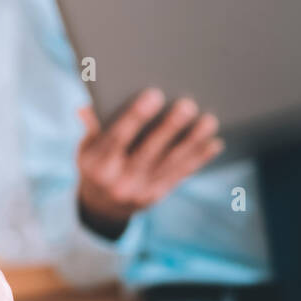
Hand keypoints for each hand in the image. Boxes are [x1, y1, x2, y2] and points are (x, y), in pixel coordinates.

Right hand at [76, 88, 222, 234]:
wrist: (101, 205)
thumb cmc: (96, 162)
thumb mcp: (86, 146)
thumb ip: (91, 126)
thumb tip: (87, 107)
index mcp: (97, 164)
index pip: (117, 137)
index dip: (135, 116)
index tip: (154, 94)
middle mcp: (117, 181)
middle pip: (148, 151)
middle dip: (169, 128)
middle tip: (187, 105)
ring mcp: (138, 192)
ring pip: (169, 163)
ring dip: (191, 142)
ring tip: (208, 121)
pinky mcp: (156, 196)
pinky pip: (180, 175)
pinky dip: (198, 159)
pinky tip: (213, 143)